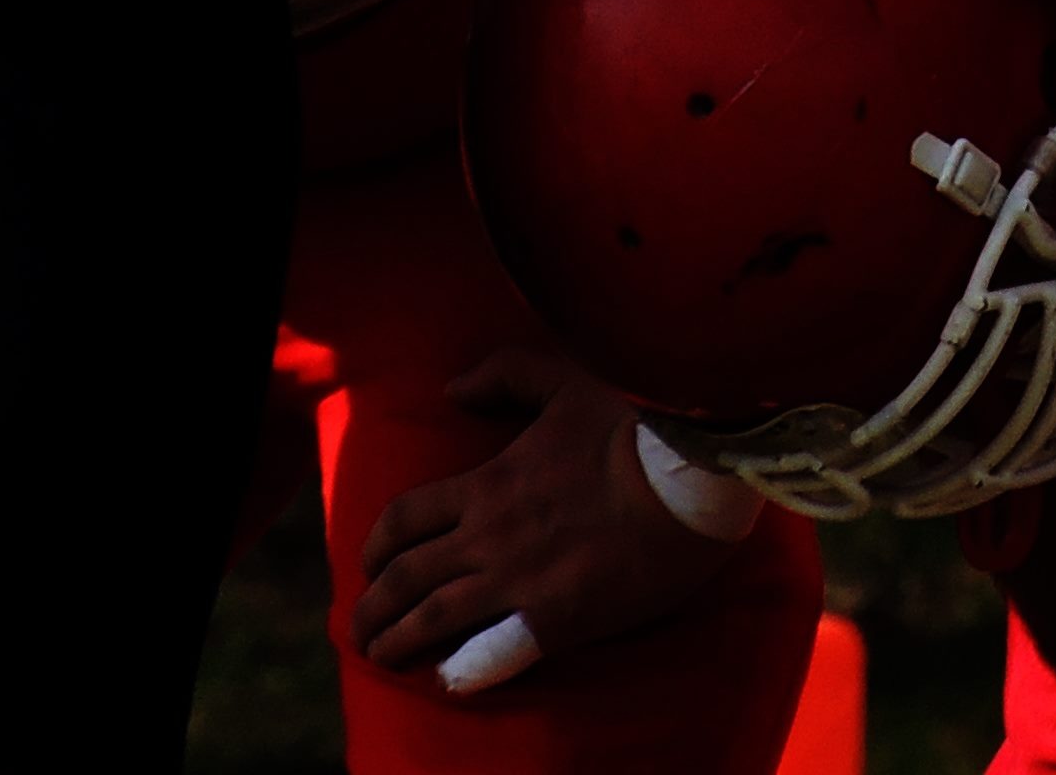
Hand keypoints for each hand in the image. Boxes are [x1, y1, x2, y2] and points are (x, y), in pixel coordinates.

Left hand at [354, 344, 748, 688]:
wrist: (692, 476)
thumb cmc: (635, 425)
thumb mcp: (568, 380)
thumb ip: (507, 375)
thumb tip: (454, 390)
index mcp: (489, 484)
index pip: (405, 519)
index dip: (376, 545)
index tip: (370, 562)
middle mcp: (490, 537)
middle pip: (405, 579)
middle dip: (372, 606)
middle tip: (363, 624)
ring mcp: (518, 583)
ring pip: (432, 621)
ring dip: (396, 642)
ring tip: (382, 656)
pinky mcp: (555, 620)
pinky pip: (491, 656)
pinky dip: (462, 671)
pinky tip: (449, 680)